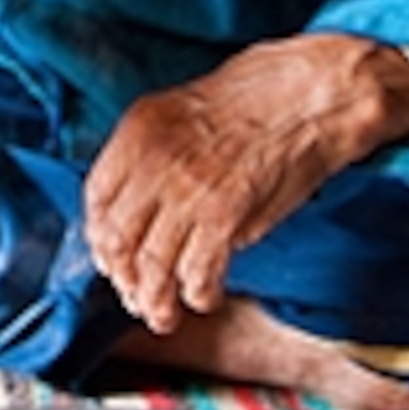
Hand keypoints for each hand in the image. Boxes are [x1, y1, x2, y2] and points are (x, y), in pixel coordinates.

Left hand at [84, 34, 408, 334]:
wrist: (312, 95)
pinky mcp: (226, 218)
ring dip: (154, 301)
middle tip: (134, 294)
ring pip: (151, 267)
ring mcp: (189, 193)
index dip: (100, 237)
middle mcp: (154, 163)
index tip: (111, 255)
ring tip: (162, 314)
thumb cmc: (257, 97)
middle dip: (123, 277)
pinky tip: (204, 297)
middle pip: (117, 239)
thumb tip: (139, 209)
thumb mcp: (182, 109)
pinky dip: (197, 295)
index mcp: (139, 131)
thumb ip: (152, 155)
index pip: (96, 198)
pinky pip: (196, 274)